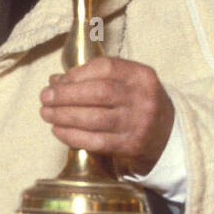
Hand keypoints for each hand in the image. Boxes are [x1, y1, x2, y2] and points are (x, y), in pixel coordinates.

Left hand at [39, 56, 173, 174]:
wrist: (168, 135)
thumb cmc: (137, 103)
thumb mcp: (126, 83)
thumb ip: (94, 78)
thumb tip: (55, 81)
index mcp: (141, 76)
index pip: (106, 68)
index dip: (77, 74)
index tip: (58, 80)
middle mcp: (142, 98)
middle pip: (98, 93)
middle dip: (65, 95)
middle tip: (44, 97)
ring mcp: (138, 123)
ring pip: (94, 119)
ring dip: (64, 116)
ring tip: (46, 113)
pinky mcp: (131, 146)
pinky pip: (96, 142)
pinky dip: (72, 136)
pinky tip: (57, 130)